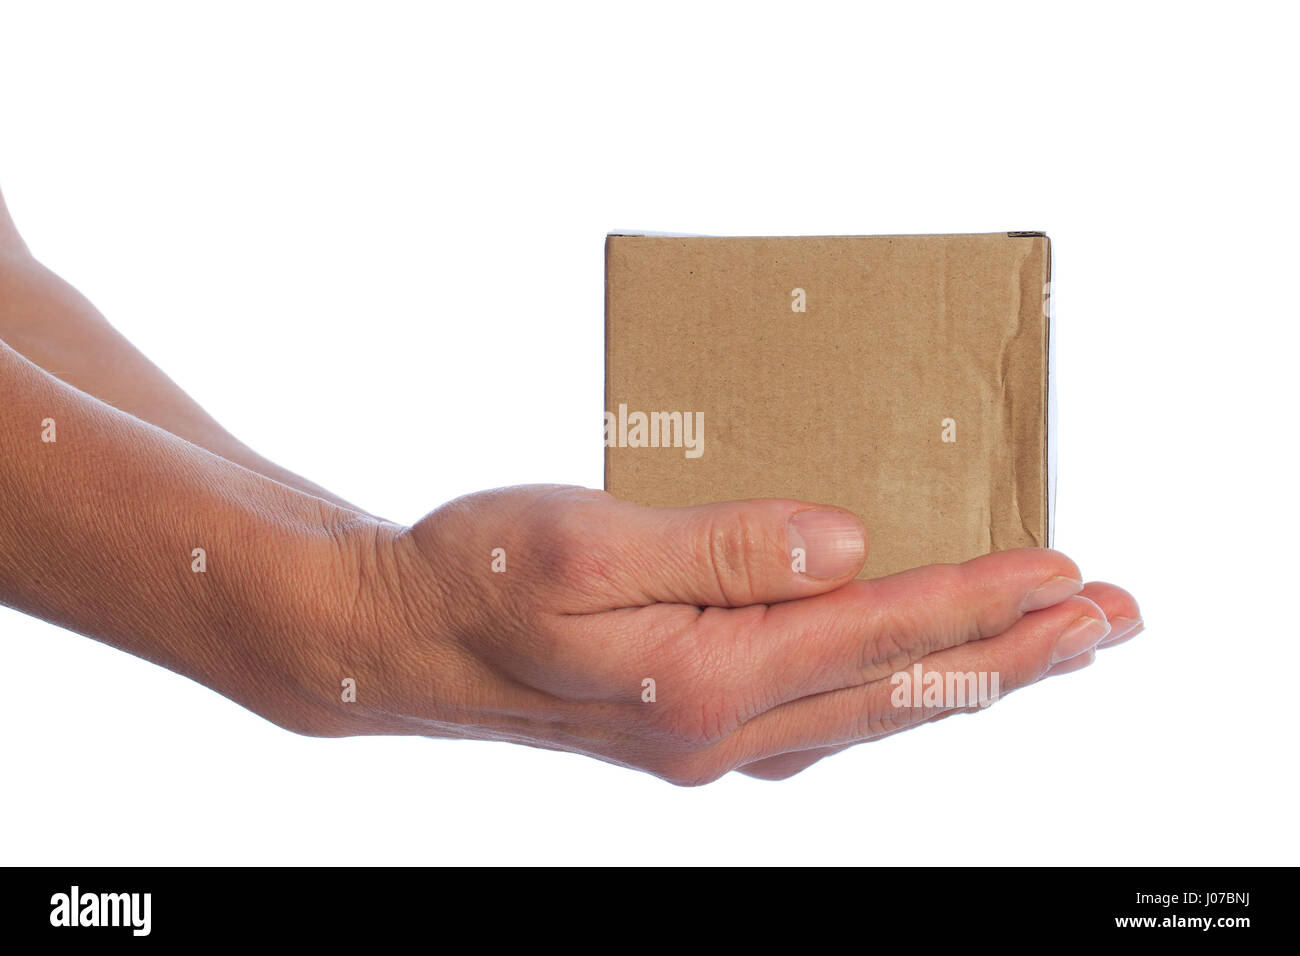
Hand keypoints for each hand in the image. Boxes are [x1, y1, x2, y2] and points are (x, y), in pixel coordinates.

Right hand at [325, 485, 1141, 783]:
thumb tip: (849, 546)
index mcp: (703, 678)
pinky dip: (896, 691)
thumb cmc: (475, 578)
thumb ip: (724, 548)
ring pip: (872, 711)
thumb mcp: (585, 543)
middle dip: (1017, 655)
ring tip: (1049, 647)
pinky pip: (825, 718)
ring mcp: (710, 738)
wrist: (400, 642)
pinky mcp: (693, 725)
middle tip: (1113, 622)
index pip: (876, 631)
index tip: (1066, 570)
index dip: (978, 599)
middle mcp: (720, 727)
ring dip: (970, 676)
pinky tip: (920, 672)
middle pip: (900, 689)